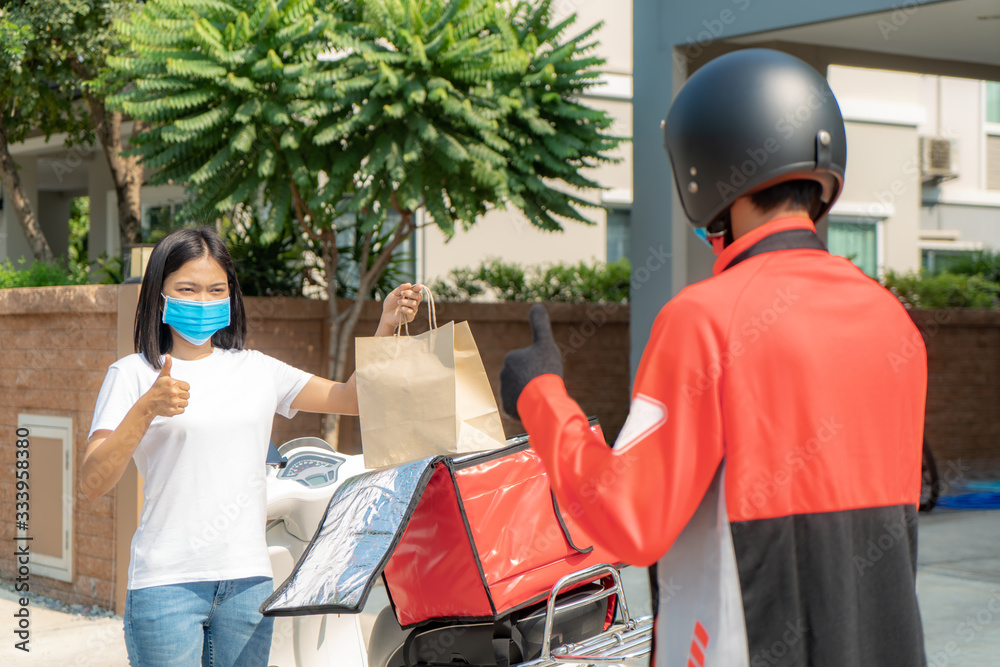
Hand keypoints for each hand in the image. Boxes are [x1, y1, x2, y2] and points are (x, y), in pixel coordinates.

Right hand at [144, 355, 189, 417]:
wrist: (149, 403)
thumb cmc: (157, 388)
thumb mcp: (162, 376)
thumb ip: (167, 366)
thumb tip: (168, 355)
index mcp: (173, 383)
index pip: (187, 386)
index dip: (182, 388)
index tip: (174, 388)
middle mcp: (174, 393)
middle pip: (188, 395)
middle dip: (181, 395)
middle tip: (172, 395)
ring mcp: (173, 402)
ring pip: (186, 403)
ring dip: (180, 402)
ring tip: (172, 400)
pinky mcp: (172, 410)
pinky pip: (182, 410)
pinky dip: (178, 409)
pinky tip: (171, 406)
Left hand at [379, 283, 424, 330]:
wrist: (386, 314)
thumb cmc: (390, 303)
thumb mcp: (394, 294)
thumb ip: (401, 288)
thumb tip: (409, 284)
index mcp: (410, 295)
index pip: (417, 291)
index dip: (418, 288)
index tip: (417, 286)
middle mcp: (413, 302)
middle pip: (419, 296)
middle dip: (410, 293)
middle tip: (402, 293)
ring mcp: (412, 310)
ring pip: (414, 303)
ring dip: (405, 301)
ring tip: (398, 302)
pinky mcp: (410, 317)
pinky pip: (411, 312)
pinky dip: (404, 308)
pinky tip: (399, 308)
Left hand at [500, 305, 562, 419]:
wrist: (541, 399)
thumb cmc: (544, 370)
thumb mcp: (545, 343)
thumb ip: (540, 325)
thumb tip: (537, 305)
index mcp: (511, 358)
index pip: (527, 362)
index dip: (539, 366)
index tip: (545, 370)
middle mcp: (503, 375)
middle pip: (523, 377)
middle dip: (533, 380)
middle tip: (544, 384)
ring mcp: (504, 393)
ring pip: (520, 391)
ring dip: (529, 393)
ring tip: (539, 395)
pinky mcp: (507, 408)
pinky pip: (517, 405)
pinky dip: (525, 406)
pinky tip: (534, 404)